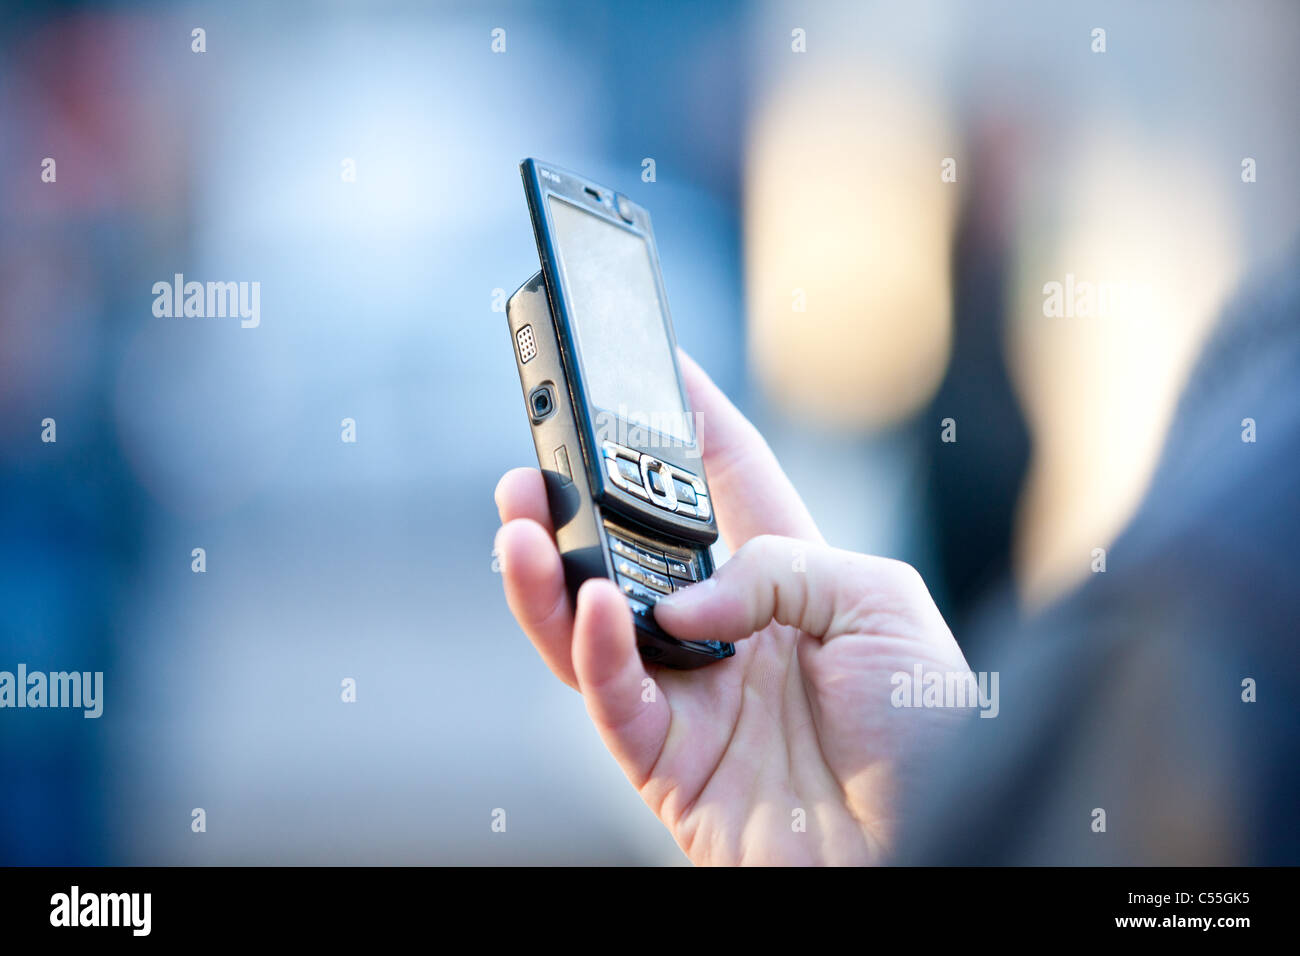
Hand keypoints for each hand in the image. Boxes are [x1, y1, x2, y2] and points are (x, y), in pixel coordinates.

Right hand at [494, 351, 969, 864]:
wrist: (936, 846)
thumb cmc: (934, 732)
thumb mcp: (880, 605)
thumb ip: (778, 570)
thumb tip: (682, 603)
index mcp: (790, 582)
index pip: (728, 483)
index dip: (689, 421)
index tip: (651, 361)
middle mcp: (730, 634)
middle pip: (634, 555)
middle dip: (581, 503)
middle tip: (539, 456)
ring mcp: (694, 698)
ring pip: (593, 627)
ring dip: (550, 574)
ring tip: (520, 520)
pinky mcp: (669, 764)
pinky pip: (614, 700)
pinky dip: (596, 652)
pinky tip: (592, 607)